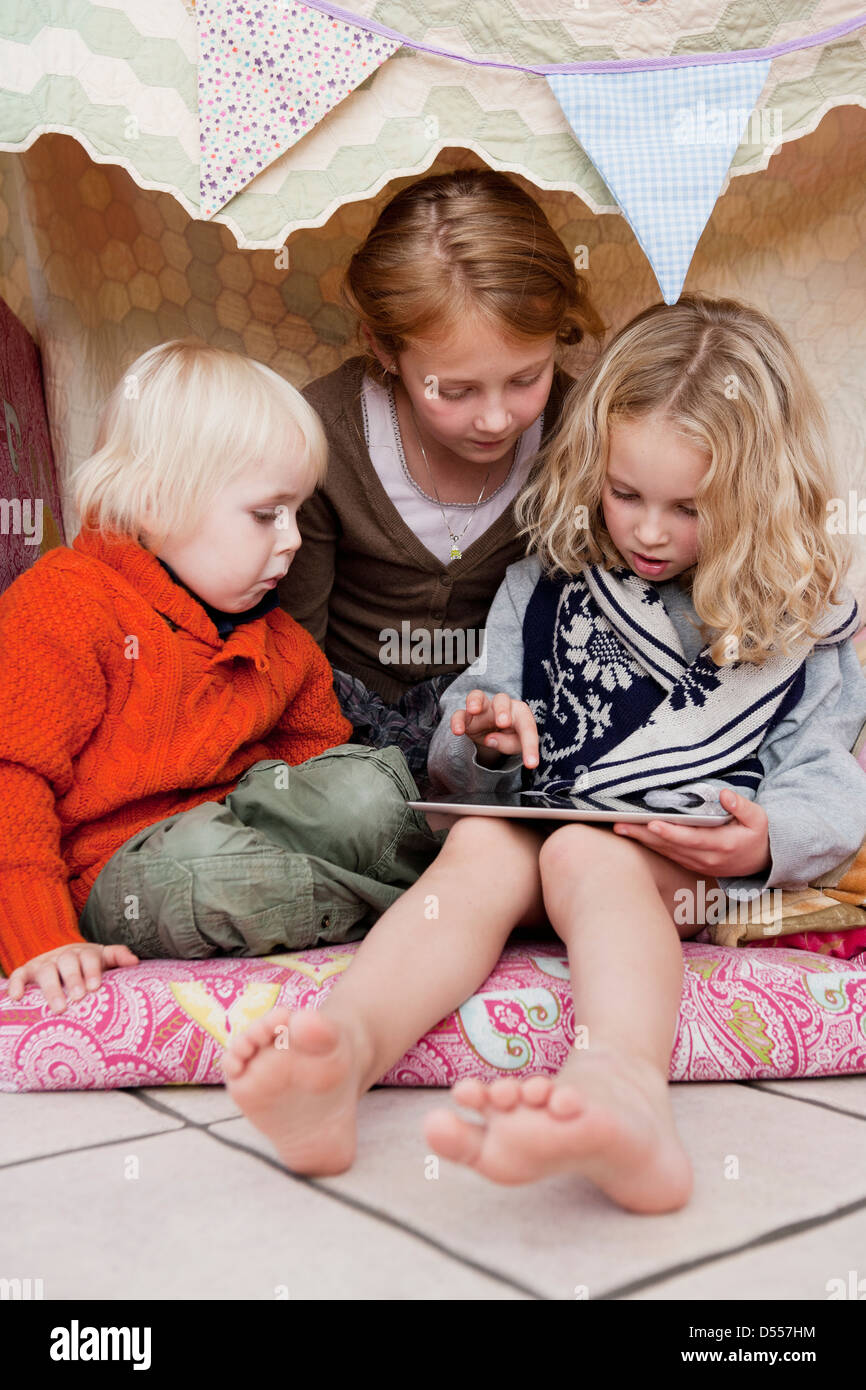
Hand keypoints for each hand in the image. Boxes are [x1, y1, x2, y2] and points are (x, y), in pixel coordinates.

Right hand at [6, 942, 139, 1013]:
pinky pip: (19, 975)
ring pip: (46, 971)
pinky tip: (16, 997)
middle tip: (79, 997)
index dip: (92, 971)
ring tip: (59, 1007)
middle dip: (73, 979)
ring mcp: (45, 964)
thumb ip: (118, 956)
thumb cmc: (87, 964)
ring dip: (51, 988)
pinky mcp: (27, 971)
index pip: (90, 958)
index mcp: (85, 953)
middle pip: (68, 963)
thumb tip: (135, 961)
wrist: (60, 956)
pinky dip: (16, 984)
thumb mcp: (103, 958)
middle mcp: (64, 957)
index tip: (95, 987)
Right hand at [450, 689, 539, 768]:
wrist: (495, 732)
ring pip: (478, 696)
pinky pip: (459, 714)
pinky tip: (457, 731)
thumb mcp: (516, 744)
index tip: (531, 764)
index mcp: (520, 713)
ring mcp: (482, 709)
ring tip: (474, 710)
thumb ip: (510, 744)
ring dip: (475, 701)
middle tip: (502, 723)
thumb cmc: (511, 735)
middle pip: (502, 700)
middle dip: (502, 710)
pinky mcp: (466, 717)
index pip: (527, 726)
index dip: (530, 746)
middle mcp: (501, 706)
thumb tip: (491, 739)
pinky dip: (457, 721)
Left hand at [612, 789, 771, 877]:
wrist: (761, 862)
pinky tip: (634, 835)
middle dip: (644, 836)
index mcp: (722, 844)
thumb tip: (725, 795)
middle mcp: (706, 858)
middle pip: (670, 847)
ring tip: (620, 828)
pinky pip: (667, 856)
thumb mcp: (758, 818)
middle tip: (621, 825)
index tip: (652, 823)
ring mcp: (697, 864)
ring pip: (665, 852)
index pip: (691, 838)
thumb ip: (742, 806)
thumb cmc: (756, 835)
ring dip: (642, 841)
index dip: (670, 832)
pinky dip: (650, 846)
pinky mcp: (691, 865)